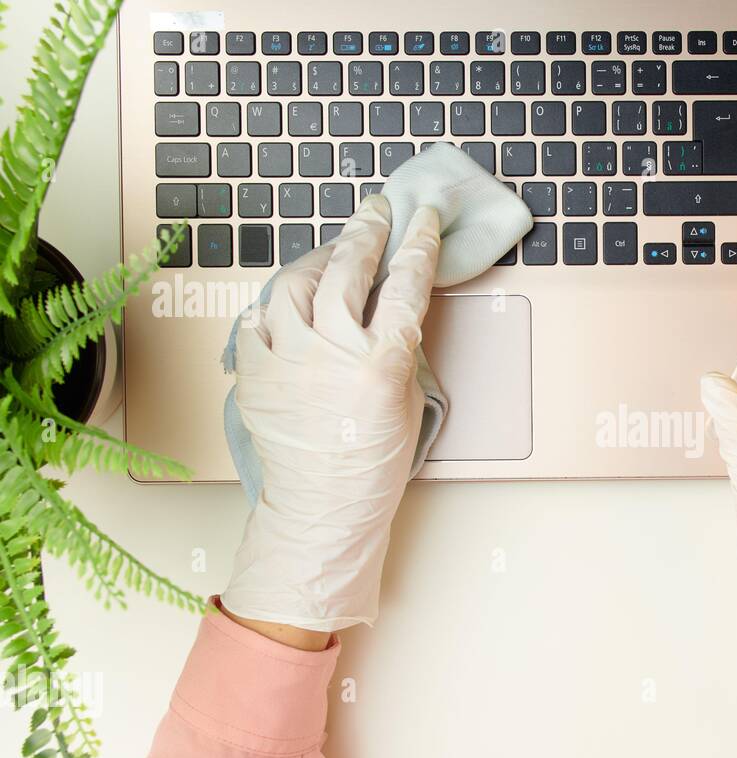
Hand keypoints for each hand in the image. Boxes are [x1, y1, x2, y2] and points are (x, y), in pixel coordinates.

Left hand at [222, 194, 440, 632]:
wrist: (324, 507)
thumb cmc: (372, 466)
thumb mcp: (409, 401)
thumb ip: (397, 349)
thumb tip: (387, 307)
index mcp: (381, 362)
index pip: (405, 284)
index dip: (417, 243)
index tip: (422, 219)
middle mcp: (332, 351)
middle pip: (349, 269)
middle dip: (366, 231)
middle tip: (375, 211)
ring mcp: (287, 359)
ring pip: (296, 284)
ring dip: (317, 261)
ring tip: (330, 254)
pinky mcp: (255, 373)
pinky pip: (258, 321)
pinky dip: (273, 307)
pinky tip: (285, 305)